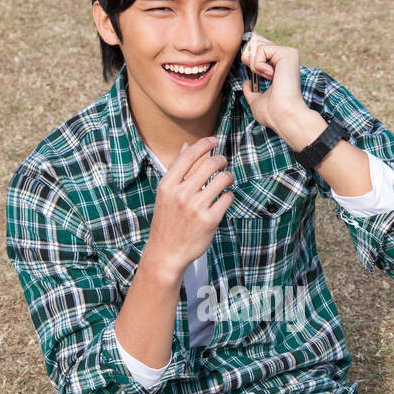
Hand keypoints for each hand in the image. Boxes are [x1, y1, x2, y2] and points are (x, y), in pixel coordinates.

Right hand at [143, 135, 234, 279]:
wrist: (166, 253)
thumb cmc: (167, 221)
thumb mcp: (165, 194)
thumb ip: (176, 170)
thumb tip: (185, 146)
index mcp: (168, 185)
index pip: (189, 155)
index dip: (204, 144)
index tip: (214, 140)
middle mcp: (181, 193)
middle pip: (210, 164)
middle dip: (221, 160)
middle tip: (223, 163)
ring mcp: (196, 207)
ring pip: (223, 179)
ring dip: (229, 177)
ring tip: (227, 180)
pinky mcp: (210, 220)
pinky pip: (227, 198)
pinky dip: (229, 196)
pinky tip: (224, 199)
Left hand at [240, 31, 315, 144]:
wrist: (283, 117)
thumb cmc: (273, 113)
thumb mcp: (257, 100)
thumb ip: (251, 91)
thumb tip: (246, 84)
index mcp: (279, 66)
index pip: (260, 47)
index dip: (249, 51)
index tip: (247, 63)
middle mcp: (285, 57)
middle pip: (256, 40)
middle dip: (247, 57)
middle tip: (256, 73)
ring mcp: (287, 54)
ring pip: (256, 44)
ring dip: (252, 63)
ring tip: (264, 76)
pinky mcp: (287, 53)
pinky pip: (261, 49)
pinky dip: (258, 64)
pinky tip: (269, 75)